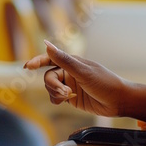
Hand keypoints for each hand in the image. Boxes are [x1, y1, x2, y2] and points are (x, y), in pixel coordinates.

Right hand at [23, 41, 145, 118]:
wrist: (118, 101)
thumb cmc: (105, 83)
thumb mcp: (83, 71)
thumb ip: (64, 60)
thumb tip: (47, 44)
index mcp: (73, 62)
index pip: (50, 58)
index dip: (37, 61)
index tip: (27, 67)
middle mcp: (69, 72)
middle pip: (48, 77)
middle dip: (52, 85)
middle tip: (64, 92)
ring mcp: (70, 84)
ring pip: (50, 88)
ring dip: (55, 93)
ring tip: (68, 96)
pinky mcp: (71, 97)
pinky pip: (55, 97)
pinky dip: (57, 99)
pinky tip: (66, 100)